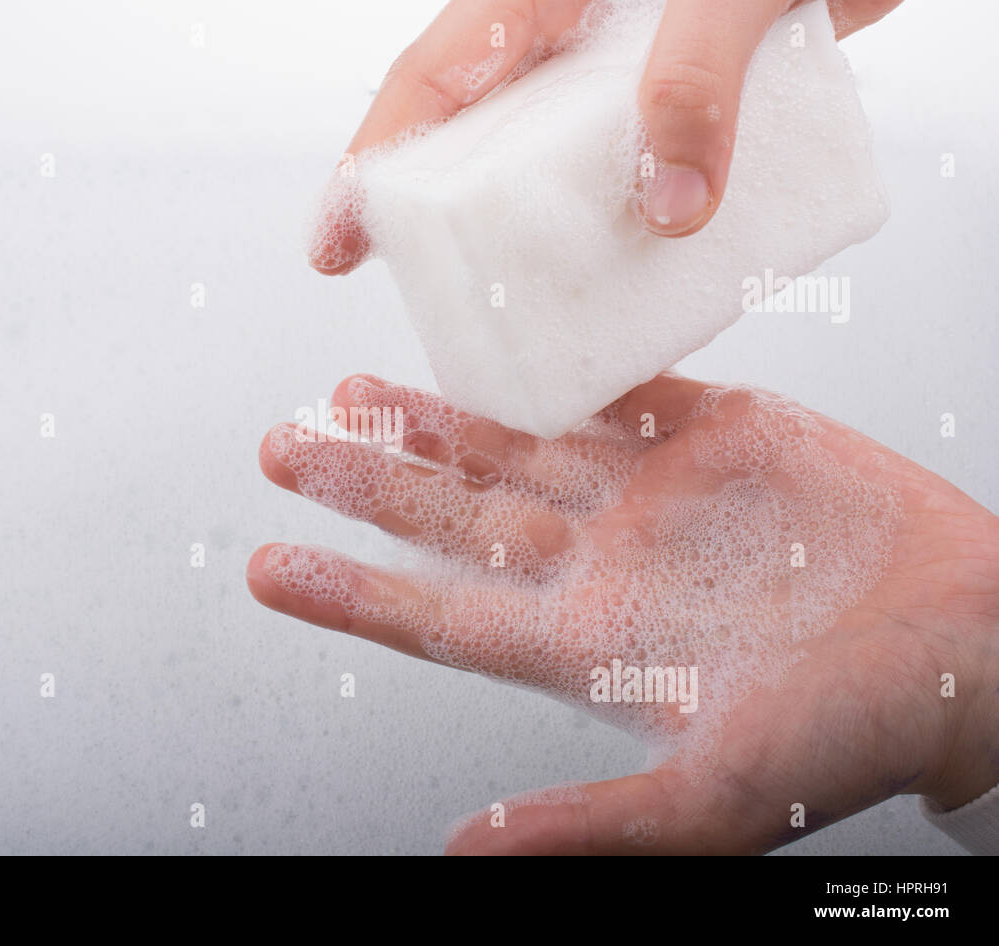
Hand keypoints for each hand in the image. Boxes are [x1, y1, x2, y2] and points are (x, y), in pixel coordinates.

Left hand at [247, 373, 998, 853]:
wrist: (967, 645)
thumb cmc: (854, 733)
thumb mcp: (715, 798)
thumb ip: (588, 823)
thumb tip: (466, 851)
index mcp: (586, 644)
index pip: (434, 614)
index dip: (347, 590)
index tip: (266, 567)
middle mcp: (599, 562)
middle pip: (452, 515)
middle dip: (365, 479)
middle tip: (281, 443)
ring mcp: (650, 493)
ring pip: (512, 444)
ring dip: (431, 420)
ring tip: (350, 391)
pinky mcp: (713, 432)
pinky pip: (614, 388)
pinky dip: (553, 365)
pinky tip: (491, 342)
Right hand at [310, 0, 900, 271]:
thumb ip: (696, 84)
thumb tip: (669, 214)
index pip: (432, 81)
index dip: (373, 165)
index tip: (335, 244)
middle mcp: (571, 44)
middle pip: (471, 136)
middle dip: (431, 215)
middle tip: (413, 292)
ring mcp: (621, 80)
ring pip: (546, 167)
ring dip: (529, 236)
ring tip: (510, 308)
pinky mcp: (679, 109)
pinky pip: (628, 177)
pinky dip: (622, 231)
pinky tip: (625, 281)